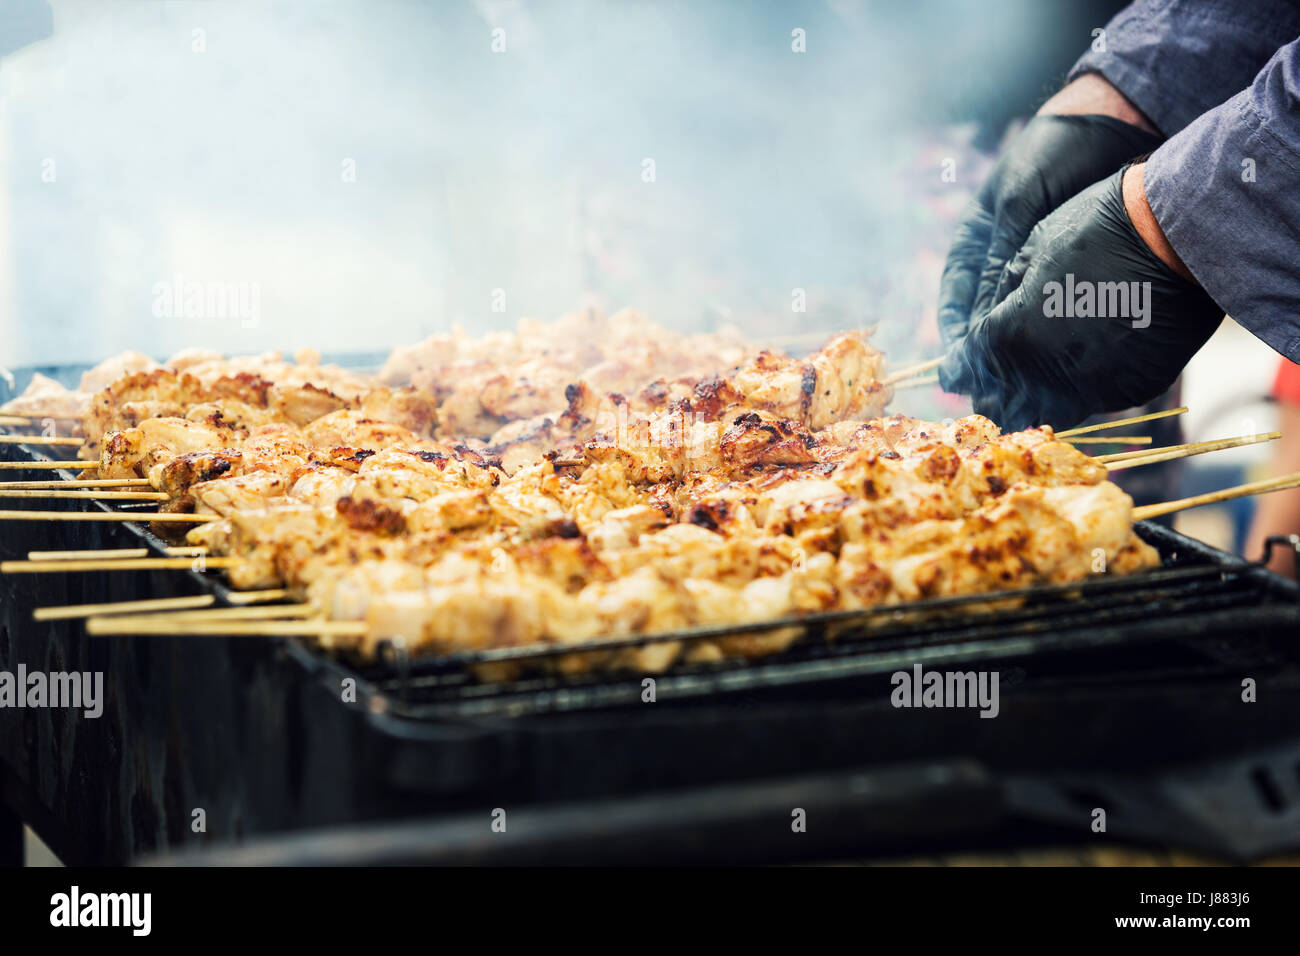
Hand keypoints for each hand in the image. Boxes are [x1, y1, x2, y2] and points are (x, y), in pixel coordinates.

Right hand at [938, 76, 1161, 356]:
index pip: (958, 292)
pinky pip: (1061, 306)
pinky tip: (1066, 353)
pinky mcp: (1075, 269)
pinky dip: (1059, 331)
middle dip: (988, 347)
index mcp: (977, 238)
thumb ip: (1002, 254)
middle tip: (991, 382)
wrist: (1112, 125)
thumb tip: (986, 314)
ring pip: (1023, 313)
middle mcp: (1004, 256)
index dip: (955, 328)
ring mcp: (1039, 263)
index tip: (960, 358)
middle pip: (988, 311)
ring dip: (1023, 345)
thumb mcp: (1019, 201)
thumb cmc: (1052, 155)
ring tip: (1028, 375)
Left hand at [940, 166, 1223, 431]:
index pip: (970, 367)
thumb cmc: (1095, 228)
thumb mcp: (1029, 254)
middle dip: (991, 392)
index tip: (952, 369)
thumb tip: (973, 334)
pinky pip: (1090, 399)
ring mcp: (1093, 387)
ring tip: (1032, 373)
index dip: (958, 368)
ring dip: (1031, 397)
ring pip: (1046, 412)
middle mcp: (1048, 375)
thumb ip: (996, 302)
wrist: (1179, 233)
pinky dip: (1076, 387)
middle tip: (988, 379)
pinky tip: (1080, 363)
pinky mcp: (1130, 390)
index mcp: (1012, 337)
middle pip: (1002, 405)